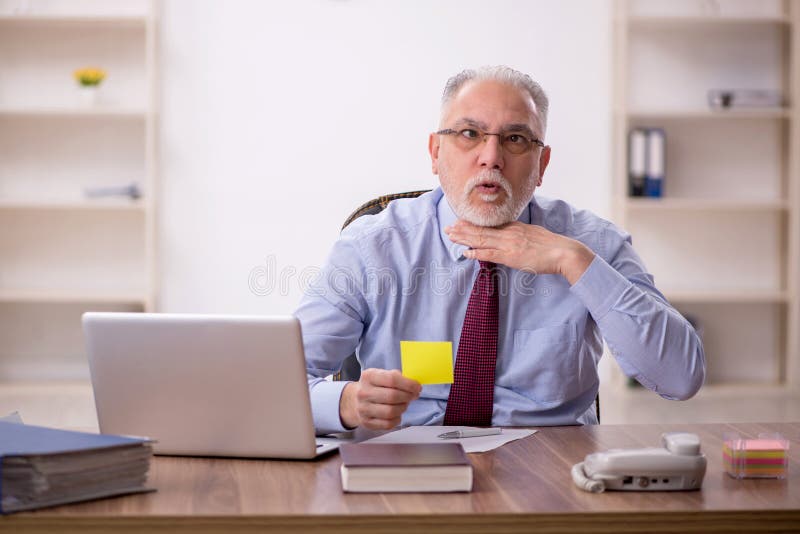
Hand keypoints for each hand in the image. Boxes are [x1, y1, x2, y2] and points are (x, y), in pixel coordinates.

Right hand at [340, 368, 421, 429]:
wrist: (353, 401)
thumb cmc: (374, 387)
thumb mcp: (381, 375)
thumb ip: (396, 377)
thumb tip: (414, 386)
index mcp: (369, 376)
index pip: (392, 379)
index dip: (409, 384)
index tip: (418, 387)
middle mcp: (363, 392)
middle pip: (393, 396)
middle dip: (408, 396)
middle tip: (413, 396)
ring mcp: (363, 409)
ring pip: (391, 411)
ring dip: (403, 407)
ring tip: (404, 404)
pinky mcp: (366, 422)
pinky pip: (388, 423)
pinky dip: (397, 419)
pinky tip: (397, 413)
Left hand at [444, 220, 595, 284]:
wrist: (564, 252)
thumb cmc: (552, 245)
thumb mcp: (534, 233)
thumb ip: (521, 233)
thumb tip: (514, 235)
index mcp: (515, 227)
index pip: (490, 224)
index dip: (473, 223)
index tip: (461, 221)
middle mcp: (509, 232)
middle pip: (482, 229)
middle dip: (463, 228)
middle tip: (449, 227)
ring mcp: (509, 244)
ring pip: (481, 239)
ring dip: (464, 238)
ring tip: (451, 236)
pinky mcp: (511, 256)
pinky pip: (489, 254)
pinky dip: (476, 252)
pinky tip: (465, 252)